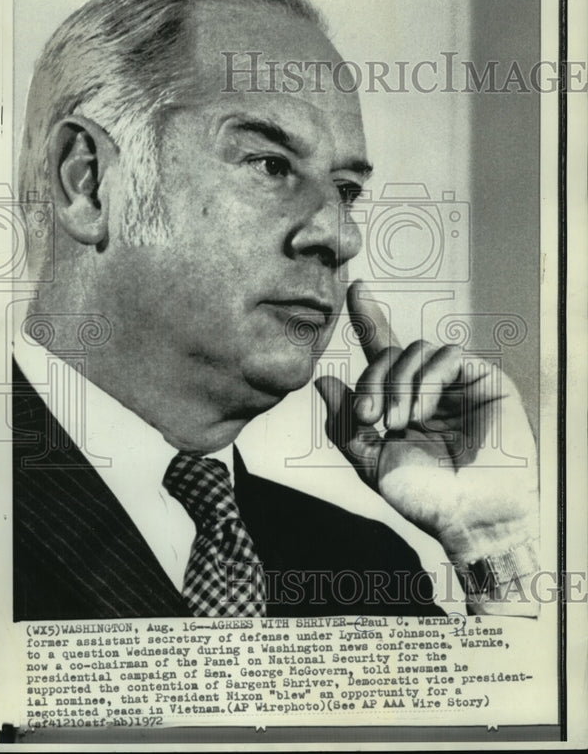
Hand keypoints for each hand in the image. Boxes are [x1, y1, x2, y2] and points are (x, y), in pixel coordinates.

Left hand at [315, 281, 538, 608]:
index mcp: (405, 403)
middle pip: (392, 352)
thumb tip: (322, 381)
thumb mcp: (373, 461)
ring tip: (398, 422)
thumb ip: (345, 424)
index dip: (370, 318)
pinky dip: (428, 380)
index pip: (385, 352)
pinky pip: (449, 356)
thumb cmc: (427, 498)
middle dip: (373, 381)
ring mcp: (458, 383)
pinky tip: (422, 412)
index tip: (355, 289)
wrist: (471, 516)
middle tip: (369, 418)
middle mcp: (430, 388)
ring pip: (417, 350)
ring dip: (398, 384)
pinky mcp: (485, 379)